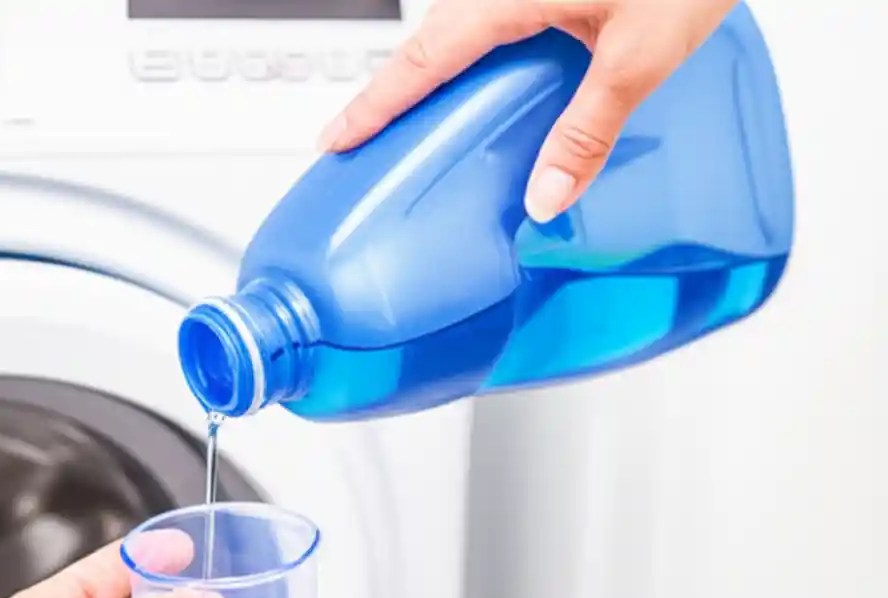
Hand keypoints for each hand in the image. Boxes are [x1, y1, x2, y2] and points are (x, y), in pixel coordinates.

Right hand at [318, 0, 737, 221]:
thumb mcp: (641, 55)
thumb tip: (545, 198)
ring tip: (409, 120)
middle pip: (426, 42)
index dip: (374, 105)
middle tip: (359, 139)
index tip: (335, 140)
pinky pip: (488, 21)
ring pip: (456, 29)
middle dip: (389, 93)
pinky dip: (468, 58)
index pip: (420, 59)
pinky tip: (483, 86)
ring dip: (428, 75)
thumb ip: (587, 131)